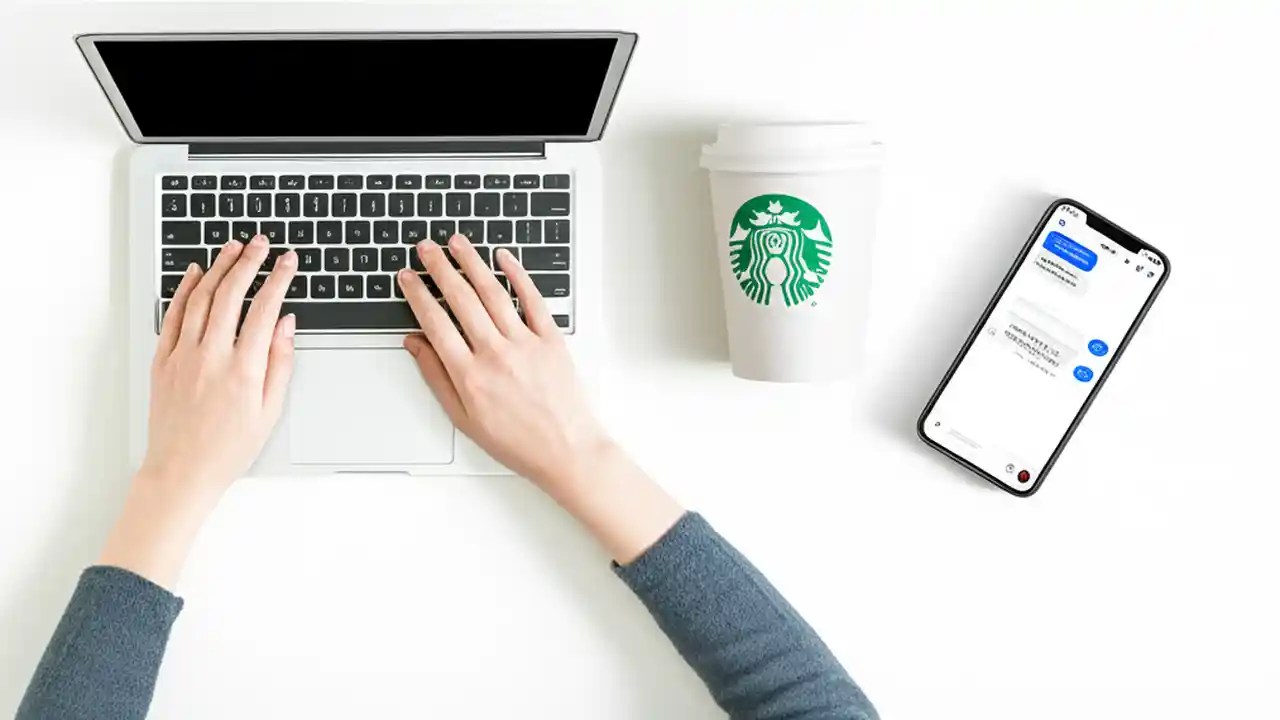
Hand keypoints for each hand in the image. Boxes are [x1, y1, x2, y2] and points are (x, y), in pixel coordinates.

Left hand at [100, 235, 297, 586]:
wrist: (182, 471)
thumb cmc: (228, 448)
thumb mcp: (270, 410)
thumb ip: (280, 363)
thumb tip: (286, 325)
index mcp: (243, 369)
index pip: (265, 309)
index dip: (278, 279)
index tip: (287, 261)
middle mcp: (211, 356)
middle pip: (231, 294)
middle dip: (248, 262)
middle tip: (261, 243)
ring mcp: (182, 356)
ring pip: (201, 298)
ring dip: (218, 268)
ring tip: (232, 249)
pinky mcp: (162, 361)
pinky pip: (173, 316)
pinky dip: (185, 290)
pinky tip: (196, 274)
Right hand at [397, 236, 682, 561]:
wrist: (566, 450)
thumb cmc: (517, 441)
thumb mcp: (463, 418)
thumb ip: (436, 377)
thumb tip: (414, 343)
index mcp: (469, 374)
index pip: (434, 321)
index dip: (417, 294)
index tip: (407, 277)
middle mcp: (495, 353)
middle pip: (460, 298)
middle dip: (439, 268)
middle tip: (426, 248)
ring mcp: (525, 343)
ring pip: (493, 292)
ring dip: (471, 262)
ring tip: (457, 243)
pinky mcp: (552, 339)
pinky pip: (532, 299)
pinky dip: (517, 274)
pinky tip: (504, 257)